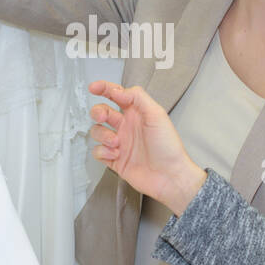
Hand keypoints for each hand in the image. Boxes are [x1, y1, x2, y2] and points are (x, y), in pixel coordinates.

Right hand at [88, 81, 207, 214]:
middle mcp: (127, 127)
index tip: (94, 87)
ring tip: (116, 142)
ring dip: (102, 135)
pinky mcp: (115, 160)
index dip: (104, 89)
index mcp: (137, 113)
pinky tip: (115, 155)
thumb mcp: (157, 114)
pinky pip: (98, 152)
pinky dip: (103, 152)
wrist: (169, 177)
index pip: (117, 95)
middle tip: (102, 117)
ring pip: (97, 131)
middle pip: (102, 112)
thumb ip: (137, 97)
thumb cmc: (168, 147)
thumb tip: (118, 90)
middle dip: (98, 112)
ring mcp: (120, 143)